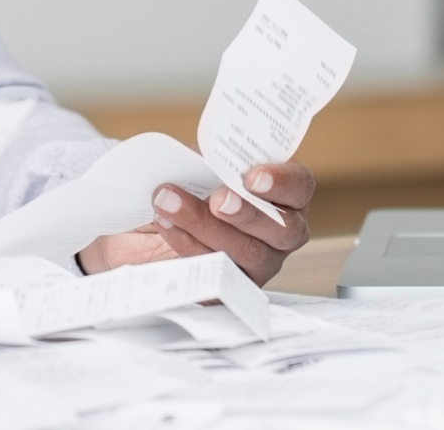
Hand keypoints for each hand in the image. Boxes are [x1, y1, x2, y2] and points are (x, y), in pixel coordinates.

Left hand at [75, 163, 313, 284]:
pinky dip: (189, 248)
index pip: (298, 186)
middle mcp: (278, 232)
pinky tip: (167, 227)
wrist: (144, 226)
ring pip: (248, 253)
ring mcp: (258, 264)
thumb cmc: (184, 187)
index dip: (281, 182)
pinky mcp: (229, 288)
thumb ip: (210, 158)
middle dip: (247, 213)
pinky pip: (219, 275)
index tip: (251, 178)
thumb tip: (206, 155)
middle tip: (217, 200)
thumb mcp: (196, 163)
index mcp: (280, 193)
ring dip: (205, 226)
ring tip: (168, 203)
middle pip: (283, 229)